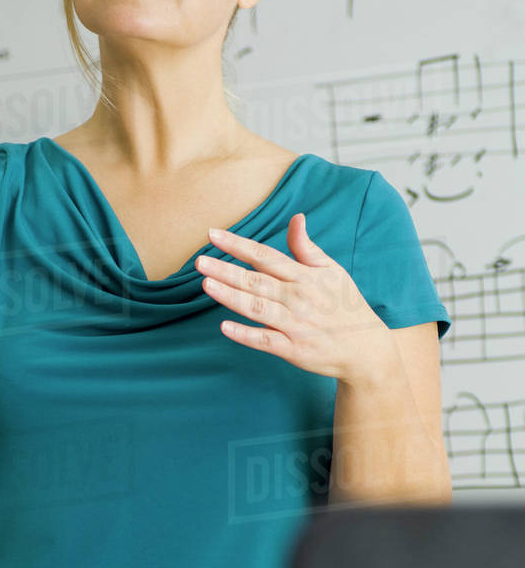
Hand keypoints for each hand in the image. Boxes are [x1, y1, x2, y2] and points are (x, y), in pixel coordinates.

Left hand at [194, 212, 391, 385]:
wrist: (366, 349)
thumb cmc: (346, 306)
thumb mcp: (332, 271)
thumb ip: (307, 247)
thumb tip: (296, 218)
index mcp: (305, 275)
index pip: (265, 255)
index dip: (238, 245)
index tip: (213, 235)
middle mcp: (298, 297)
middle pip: (257, 280)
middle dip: (226, 270)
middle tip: (199, 262)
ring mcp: (296, 324)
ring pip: (258, 308)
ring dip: (231, 297)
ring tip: (207, 285)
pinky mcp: (294, 349)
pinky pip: (266, 341)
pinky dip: (246, 335)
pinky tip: (225, 327)